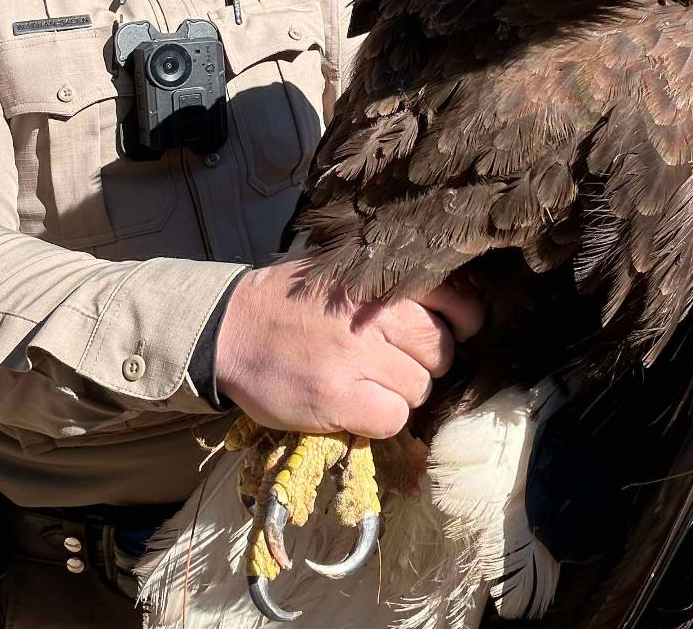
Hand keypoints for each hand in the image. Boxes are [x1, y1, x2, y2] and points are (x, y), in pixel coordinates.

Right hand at [215, 258, 486, 439]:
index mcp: (380, 280)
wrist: (229, 330)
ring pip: (418, 389)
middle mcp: (375, 314)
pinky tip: (354, 406)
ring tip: (365, 384)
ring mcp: (357, 357)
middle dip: (425, 364)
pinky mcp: (337, 397)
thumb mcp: (343, 273)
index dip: (463, 325)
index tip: (455, 333)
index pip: (457, 304)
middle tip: (393, 365)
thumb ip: (392, 285)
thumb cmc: (290, 302)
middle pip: (441, 352)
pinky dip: (379, 419)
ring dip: (399, 395)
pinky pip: (392, 419)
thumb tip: (453, 309)